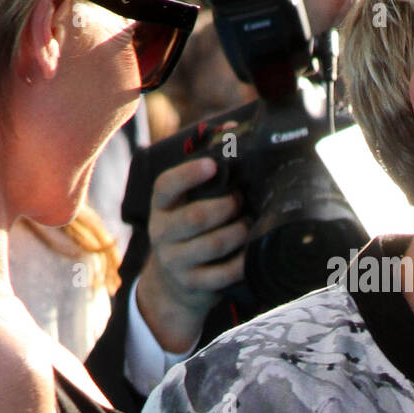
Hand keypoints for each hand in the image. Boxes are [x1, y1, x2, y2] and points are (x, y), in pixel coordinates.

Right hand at [135, 144, 247, 353]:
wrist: (173, 285)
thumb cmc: (189, 230)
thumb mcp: (186, 202)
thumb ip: (205, 167)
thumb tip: (230, 127)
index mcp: (162, 206)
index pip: (167, 186)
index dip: (189, 174)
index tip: (213, 165)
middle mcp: (163, 232)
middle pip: (196, 217)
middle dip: (227, 207)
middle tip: (241, 201)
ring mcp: (176, 261)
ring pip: (213, 244)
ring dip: (238, 232)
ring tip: (249, 224)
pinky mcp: (193, 285)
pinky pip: (222, 274)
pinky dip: (241, 262)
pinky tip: (251, 253)